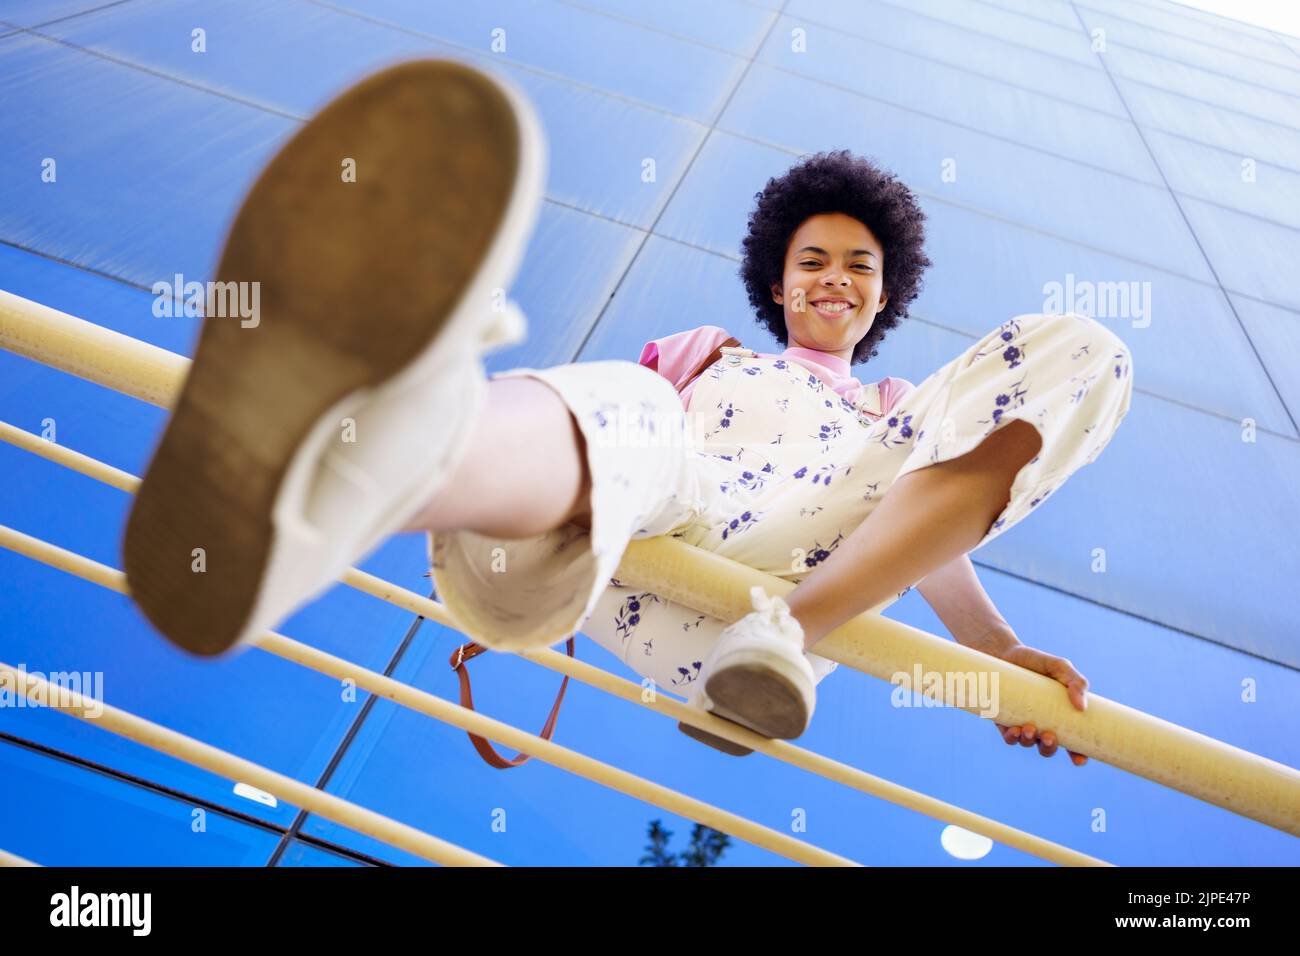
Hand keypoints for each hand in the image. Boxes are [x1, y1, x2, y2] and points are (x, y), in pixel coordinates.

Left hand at [990, 643, 1089, 766]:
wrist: (1002, 652)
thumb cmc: (1035, 661)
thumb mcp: (1059, 667)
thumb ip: (1076, 682)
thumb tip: (1081, 707)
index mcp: (1059, 716)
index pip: (1072, 741)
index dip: (1078, 755)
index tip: (1079, 759)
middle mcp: (1041, 722)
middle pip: (1047, 747)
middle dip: (1049, 748)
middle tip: (1049, 737)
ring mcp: (1021, 722)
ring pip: (1027, 743)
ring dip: (1029, 741)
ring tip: (1029, 729)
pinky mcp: (1003, 719)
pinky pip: (1009, 737)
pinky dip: (1012, 738)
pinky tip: (1014, 730)